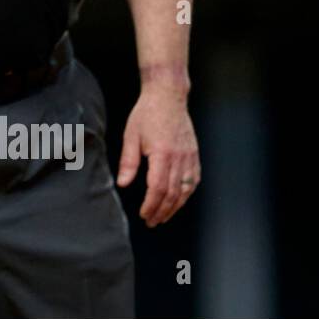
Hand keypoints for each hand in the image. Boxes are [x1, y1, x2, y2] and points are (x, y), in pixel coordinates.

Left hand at [116, 87, 200, 226]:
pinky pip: (194, 180)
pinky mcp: (194, 154)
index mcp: (162, 154)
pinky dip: (187, 194)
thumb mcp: (131, 136)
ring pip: (186, 190)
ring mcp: (190, 157)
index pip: (158, 188)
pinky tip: (179, 200)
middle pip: (173, 193)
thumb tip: (124, 185)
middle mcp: (179, 158)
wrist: (167, 97)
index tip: (144, 215)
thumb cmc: (146, 114)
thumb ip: (128, 162)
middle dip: (162, 211)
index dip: (151, 205)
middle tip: (152, 222)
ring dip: (175, 207)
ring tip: (163, 216)